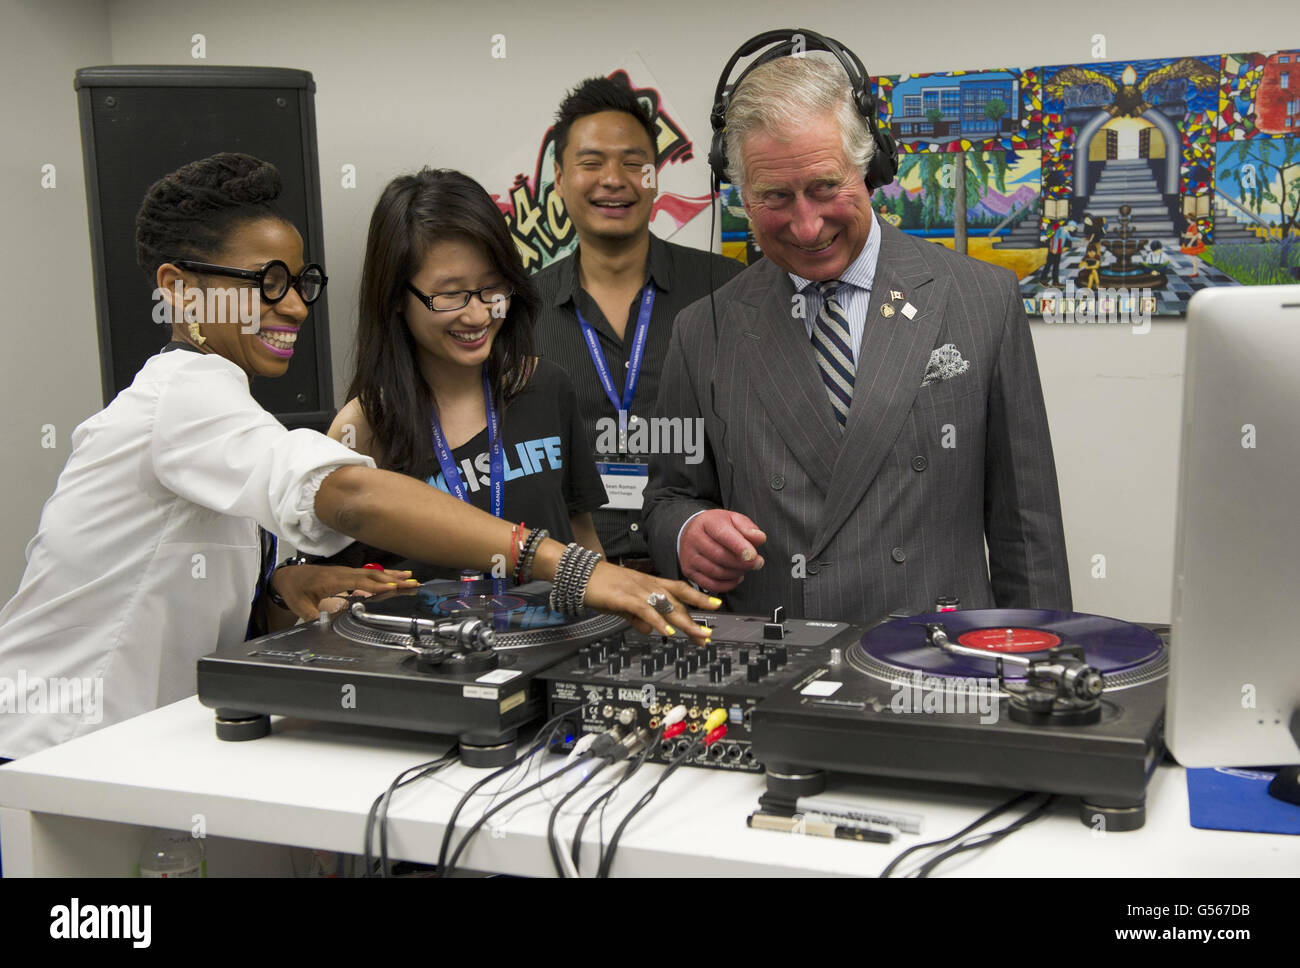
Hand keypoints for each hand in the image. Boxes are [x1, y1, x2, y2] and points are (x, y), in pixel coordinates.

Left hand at [270, 564, 418, 622]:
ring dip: (393, 576)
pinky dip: (386, 574)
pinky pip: (371, 573)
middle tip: (412, 584)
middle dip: (393, 580)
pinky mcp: (349, 573)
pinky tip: (396, 575)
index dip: (377, 586)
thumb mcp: (299, 605)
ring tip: (411, 579)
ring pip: (374, 573)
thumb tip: (323, 625)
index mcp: (333, 580)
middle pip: (373, 576)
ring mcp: (348, 572)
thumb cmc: (294, 589)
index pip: (360, 582)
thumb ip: (311, 615)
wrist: (288, 575)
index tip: (394, 588)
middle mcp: (344, 573)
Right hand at [581, 562, 720, 642]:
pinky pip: (645, 610)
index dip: (699, 597)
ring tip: (697, 635)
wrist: (580, 574)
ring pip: (666, 606)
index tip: (717, 604)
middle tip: (707, 635)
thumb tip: (650, 631)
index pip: (680, 590)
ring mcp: (637, 590)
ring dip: (683, 622)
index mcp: (650, 584)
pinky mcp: (624, 597)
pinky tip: (666, 631)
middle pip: (678, 602)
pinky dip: (657, 622)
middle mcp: (648, 585)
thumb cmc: (602, 586)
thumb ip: (638, 618)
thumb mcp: (624, 605)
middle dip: (695, 619)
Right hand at [679, 509, 765, 591]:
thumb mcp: (733, 520)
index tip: (753, 555)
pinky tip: (736, 578)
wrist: (693, 531)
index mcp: (707, 522)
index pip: (723, 535)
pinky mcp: (689, 571)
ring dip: (736, 573)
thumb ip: (748, 528)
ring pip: (716, 572)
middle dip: (742, 563)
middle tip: (757, 563)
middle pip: (720, 556)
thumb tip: (760, 538)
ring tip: (746, 568)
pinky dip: (727, 585)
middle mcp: (694, 539)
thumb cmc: (716, 526)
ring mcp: (689, 556)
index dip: (739, 546)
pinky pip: (710, 584)